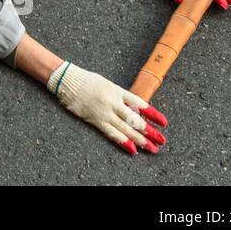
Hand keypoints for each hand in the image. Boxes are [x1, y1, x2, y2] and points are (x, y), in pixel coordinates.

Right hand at [49, 62, 167, 154]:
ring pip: (126, 129)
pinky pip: (111, 133)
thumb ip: (120, 96)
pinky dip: (123, 141)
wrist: (67, 81)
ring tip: (152, 148)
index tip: (164, 122)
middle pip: (135, 119)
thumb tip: (135, 108)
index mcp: (117, 91)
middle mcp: (113, 102)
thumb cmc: (87, 80)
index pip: (140, 104)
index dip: (153, 114)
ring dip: (140, 140)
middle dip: (150, 131)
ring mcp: (104, 112)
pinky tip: (132, 149)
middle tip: (161, 140)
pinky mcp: (95, 120)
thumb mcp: (107, 84)